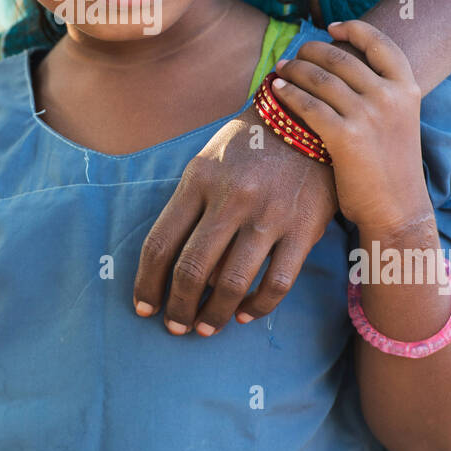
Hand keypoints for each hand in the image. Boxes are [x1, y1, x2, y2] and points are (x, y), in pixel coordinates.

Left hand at [133, 107, 338, 335]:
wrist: (307, 121)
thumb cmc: (247, 147)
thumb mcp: (207, 162)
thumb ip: (190, 208)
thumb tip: (176, 267)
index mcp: (198, 181)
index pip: (160, 243)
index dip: (147, 283)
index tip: (143, 307)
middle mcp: (230, 199)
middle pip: (192, 270)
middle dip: (178, 307)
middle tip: (175, 327)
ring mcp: (268, 216)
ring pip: (232, 283)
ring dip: (214, 316)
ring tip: (206, 328)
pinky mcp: (303, 229)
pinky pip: (276, 283)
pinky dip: (258, 306)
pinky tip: (245, 314)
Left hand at [270, 18, 432, 231]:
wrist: (398, 209)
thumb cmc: (391, 166)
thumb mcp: (399, 120)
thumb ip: (380, 92)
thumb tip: (341, 63)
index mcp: (407, 88)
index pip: (379, 43)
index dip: (353, 29)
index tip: (331, 27)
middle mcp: (389, 96)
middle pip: (340, 57)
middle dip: (310, 51)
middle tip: (294, 56)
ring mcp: (369, 115)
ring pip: (320, 78)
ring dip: (294, 70)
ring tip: (280, 71)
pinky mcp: (346, 137)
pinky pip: (308, 105)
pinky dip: (289, 94)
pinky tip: (277, 92)